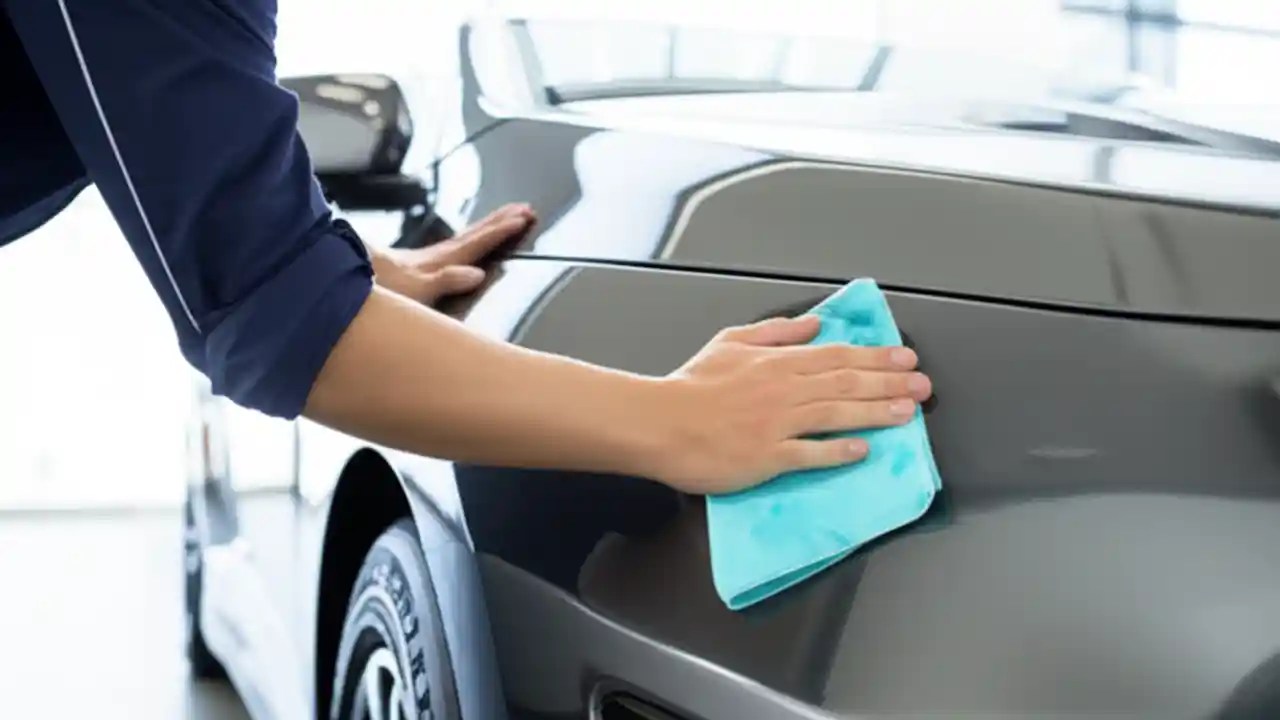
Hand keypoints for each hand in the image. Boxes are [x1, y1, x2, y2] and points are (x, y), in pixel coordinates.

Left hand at [370, 203, 534, 303]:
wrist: (342, 277)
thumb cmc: (380, 290)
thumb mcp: (416, 291)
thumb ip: (446, 281)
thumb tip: (477, 274)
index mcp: (442, 261)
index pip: (478, 242)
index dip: (501, 231)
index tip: (524, 218)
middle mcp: (437, 256)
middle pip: (475, 233)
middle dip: (500, 221)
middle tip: (525, 209)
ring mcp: (427, 259)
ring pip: (465, 237)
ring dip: (487, 226)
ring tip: (505, 217)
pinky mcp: (416, 266)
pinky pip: (453, 247)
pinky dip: (468, 239)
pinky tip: (466, 243)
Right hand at [649, 315, 931, 493]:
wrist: (660, 422)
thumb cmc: (691, 385)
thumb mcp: (731, 341)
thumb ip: (776, 331)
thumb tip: (814, 324)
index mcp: (776, 361)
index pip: (837, 355)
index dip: (877, 356)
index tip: (906, 358)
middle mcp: (783, 389)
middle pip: (846, 382)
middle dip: (890, 383)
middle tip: (923, 385)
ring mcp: (776, 424)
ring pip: (837, 413)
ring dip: (876, 412)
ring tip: (908, 413)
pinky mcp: (766, 456)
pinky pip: (810, 453)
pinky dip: (838, 451)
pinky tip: (863, 450)